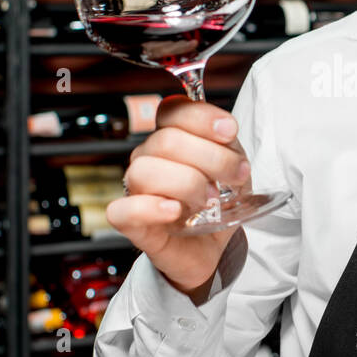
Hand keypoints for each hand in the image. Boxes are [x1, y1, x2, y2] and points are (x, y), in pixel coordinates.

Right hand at [105, 95, 250, 300]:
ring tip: (209, 201)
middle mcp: (149, 158)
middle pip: (166, 141)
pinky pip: (122, 210)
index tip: (229, 133)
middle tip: (234, 177)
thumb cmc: (219, 203)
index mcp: (172, 137)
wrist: (214, 246)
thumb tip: (226, 132)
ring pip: (145, 171)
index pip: (172, 110)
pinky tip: (175, 211)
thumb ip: (228, 147)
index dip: (202, 117)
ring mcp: (136, 189)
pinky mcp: (132, 223)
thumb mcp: (234, 169)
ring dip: (187, 185)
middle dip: (210, 158)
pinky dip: (150, 208)